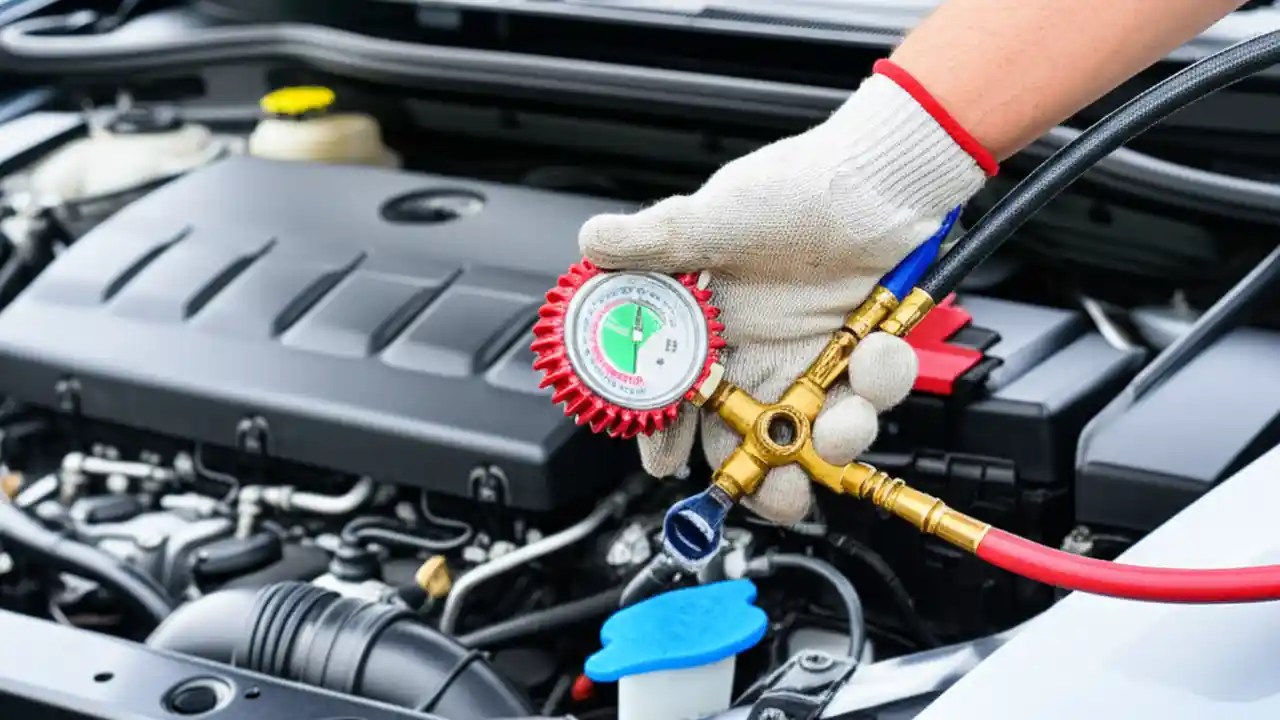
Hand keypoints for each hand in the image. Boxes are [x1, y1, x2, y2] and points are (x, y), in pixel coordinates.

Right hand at [578, 71, 988, 524]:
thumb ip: (653, 242)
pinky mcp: (865, 352)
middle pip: (751, 436)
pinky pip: (873, 391)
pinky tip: (873, 350)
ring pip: (819, 430)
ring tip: (841, 422)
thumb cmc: (795, 186)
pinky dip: (878, 382)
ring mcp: (816, 356)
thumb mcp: (714, 216)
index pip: (679, 399)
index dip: (668, 437)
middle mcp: (763, 351)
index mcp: (715, 328)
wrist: (877, 169)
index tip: (667, 465)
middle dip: (764, 477)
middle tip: (776, 490)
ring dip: (835, 439)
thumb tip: (592, 244)